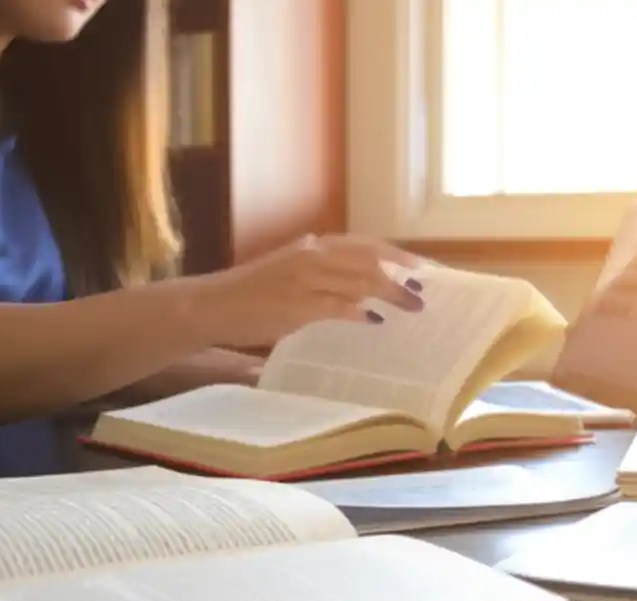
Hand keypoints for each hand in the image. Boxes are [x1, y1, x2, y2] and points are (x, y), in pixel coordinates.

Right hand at [183, 234, 425, 347]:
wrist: (212, 305)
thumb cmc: (254, 294)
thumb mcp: (293, 274)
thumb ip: (328, 277)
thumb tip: (368, 293)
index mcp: (312, 246)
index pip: (365, 244)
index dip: (397, 255)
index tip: (422, 267)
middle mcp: (311, 255)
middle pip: (370, 259)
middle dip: (401, 275)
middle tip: (424, 292)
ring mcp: (304, 278)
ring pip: (360, 280)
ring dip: (390, 294)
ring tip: (411, 307)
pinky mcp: (297, 304)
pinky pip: (338, 305)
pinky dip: (359, 311)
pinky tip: (375, 320)